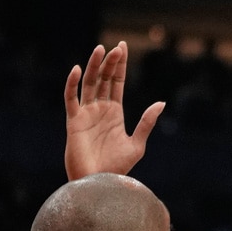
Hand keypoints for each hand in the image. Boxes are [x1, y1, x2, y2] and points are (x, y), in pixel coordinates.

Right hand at [63, 42, 164, 181]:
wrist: (99, 183)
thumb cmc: (117, 167)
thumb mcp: (137, 144)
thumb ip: (147, 122)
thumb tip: (161, 102)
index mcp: (115, 112)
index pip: (117, 82)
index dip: (120, 65)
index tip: (123, 47)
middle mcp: (100, 109)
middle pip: (104, 79)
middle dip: (111, 63)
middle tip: (117, 47)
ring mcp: (86, 113)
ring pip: (89, 83)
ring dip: (95, 66)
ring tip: (101, 50)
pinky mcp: (74, 121)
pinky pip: (71, 98)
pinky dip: (72, 83)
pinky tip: (77, 69)